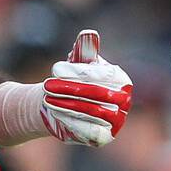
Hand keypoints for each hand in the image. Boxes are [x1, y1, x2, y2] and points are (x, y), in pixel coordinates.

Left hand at [41, 30, 131, 147]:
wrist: (64, 106)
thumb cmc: (74, 80)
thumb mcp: (78, 62)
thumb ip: (84, 49)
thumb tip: (88, 34)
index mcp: (121, 79)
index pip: (102, 74)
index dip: (78, 71)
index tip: (55, 69)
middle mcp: (124, 100)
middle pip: (96, 93)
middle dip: (69, 89)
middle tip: (46, 85)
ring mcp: (117, 120)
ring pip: (92, 112)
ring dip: (66, 105)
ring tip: (46, 99)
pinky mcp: (105, 137)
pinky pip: (90, 131)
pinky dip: (71, 122)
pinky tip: (53, 112)